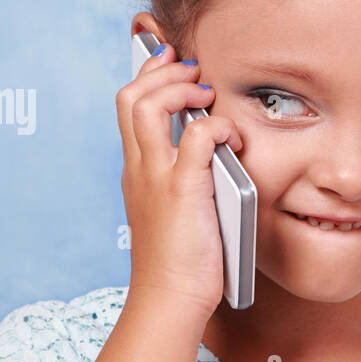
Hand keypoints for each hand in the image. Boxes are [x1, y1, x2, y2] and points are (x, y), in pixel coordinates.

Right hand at [116, 42, 243, 320]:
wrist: (170, 300)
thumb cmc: (180, 263)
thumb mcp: (176, 210)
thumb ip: (186, 178)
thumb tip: (215, 154)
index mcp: (136, 171)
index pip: (127, 107)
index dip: (148, 76)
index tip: (171, 62)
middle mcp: (139, 169)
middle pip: (129, 96)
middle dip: (161, 70)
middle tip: (192, 69)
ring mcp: (156, 178)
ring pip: (146, 106)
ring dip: (179, 88)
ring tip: (206, 92)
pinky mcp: (182, 190)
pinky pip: (196, 137)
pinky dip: (216, 127)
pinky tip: (233, 138)